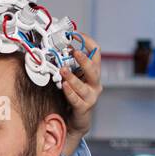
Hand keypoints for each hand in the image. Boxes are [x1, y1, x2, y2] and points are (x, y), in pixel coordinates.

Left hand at [60, 31, 101, 152]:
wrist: (76, 119)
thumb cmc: (74, 95)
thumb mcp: (73, 77)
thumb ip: (69, 65)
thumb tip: (58, 49)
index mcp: (93, 73)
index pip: (96, 54)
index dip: (88, 43)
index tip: (77, 35)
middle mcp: (95, 84)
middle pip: (94, 69)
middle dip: (84, 60)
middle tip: (74, 52)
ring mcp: (91, 96)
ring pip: (83, 85)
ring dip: (72, 77)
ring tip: (63, 70)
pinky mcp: (83, 108)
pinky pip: (76, 99)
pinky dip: (70, 92)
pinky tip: (64, 86)